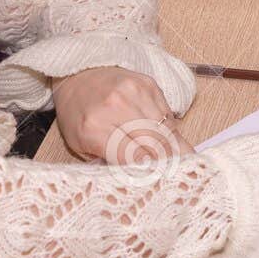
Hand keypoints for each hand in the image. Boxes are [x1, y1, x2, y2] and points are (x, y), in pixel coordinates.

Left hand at [52, 67, 193, 163]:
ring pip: (167, 130)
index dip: (151, 173)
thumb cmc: (78, 114)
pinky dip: (169, 130)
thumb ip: (108, 162)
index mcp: (94, 128)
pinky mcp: (149, 84)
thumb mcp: (81, 145)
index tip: (160, 183)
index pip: (133, 158)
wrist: (78, 74)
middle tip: (177, 177)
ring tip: (179, 161)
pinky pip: (168, 115)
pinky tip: (164, 137)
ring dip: (174, 148)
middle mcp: (116, 107)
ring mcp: (135, 92)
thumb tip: (142, 177)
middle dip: (168, 164)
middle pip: (155, 145)